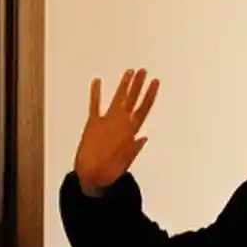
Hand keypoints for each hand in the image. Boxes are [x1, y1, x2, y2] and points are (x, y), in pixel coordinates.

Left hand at [74, 69, 159, 195]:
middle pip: (132, 99)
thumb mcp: (126, 160)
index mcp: (131, 132)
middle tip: (143, 70)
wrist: (91, 175)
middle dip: (138, 84)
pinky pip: (94, 105)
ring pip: (118, 98)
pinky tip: (97, 80)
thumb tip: (144, 138)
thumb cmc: (110, 171)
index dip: (150, 94)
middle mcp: (121, 123)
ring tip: (129, 72)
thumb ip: (135, 147)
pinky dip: (95, 93)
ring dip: (124, 84)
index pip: (144, 109)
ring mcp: (107, 121)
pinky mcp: (92, 123)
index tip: (155, 82)